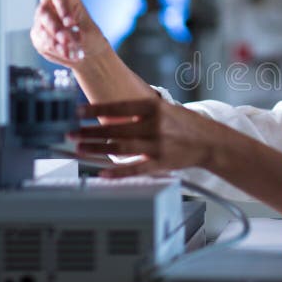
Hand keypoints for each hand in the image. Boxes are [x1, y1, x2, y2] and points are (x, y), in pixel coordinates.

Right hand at [30, 0, 109, 67]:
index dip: (63, 8)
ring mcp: (42, 20)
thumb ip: (79, 25)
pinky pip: (41, 42)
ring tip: (70, 53)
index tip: (70, 23)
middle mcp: (51, 5)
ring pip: (41, 29)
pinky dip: (54, 50)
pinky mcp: (38, 35)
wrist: (87, 54)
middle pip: (45, 12)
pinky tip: (66, 55)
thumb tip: (66, 23)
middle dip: (55, 29)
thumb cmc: (91, 37)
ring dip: (55, 43)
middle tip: (67, 41)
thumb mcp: (90, 30)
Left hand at [69, 99, 227, 177]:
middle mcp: (155, 126)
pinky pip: (136, 168)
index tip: (77, 111)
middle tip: (71, 133)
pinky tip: (102, 173)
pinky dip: (118, 172)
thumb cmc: (185, 124)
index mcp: (154, 108)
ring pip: (121, 148)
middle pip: (115, 130)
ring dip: (98, 149)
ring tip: (80, 148)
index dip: (95, 109)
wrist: (210, 141)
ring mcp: (158, 146)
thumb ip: (140, 111)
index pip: (119, 107)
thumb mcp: (165, 108)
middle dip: (90, 132)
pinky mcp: (161, 163)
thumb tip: (110, 112)